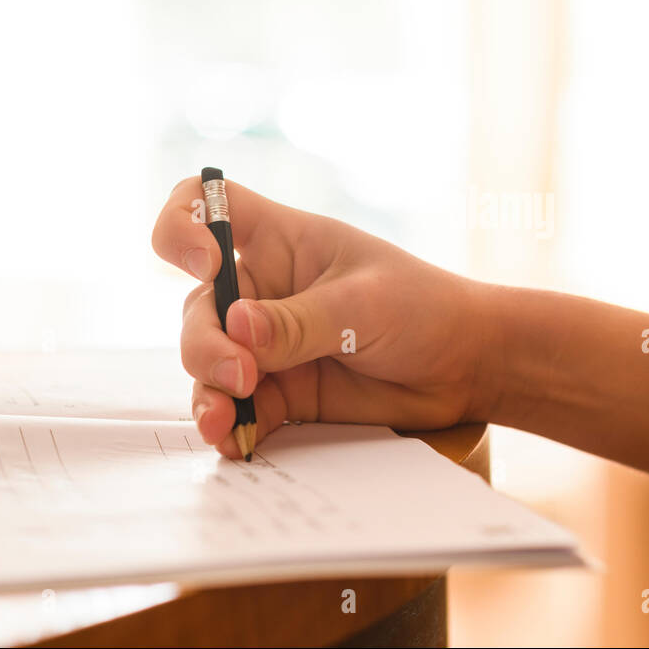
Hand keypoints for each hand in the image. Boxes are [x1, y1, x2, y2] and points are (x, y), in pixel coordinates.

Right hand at [151, 177, 492, 457]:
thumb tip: (236, 330)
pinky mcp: (282, 392)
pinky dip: (231, 426)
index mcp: (283, 242)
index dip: (184, 225)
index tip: (204, 261)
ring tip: (224, 421)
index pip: (208, 205)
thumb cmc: (423, 309)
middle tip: (242, 376)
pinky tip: (236, 443)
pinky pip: (238, 408)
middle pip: (198, 305)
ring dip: (207, 390)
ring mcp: (268, 344)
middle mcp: (264, 290)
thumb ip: (297, 322)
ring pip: (208, 362)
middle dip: (205, 342)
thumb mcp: (362, 306)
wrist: (464, 368)